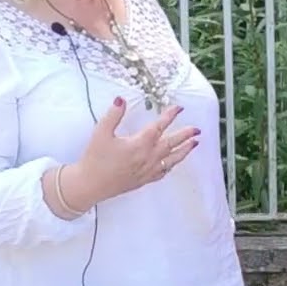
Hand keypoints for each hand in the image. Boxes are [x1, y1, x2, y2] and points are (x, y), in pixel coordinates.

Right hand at [68, 98, 198, 206]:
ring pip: (172, 159)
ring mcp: (148, 170)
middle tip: (197, 129)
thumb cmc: (95, 159)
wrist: (89, 185)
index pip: (159, 126)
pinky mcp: (144, 180)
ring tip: (194, 144)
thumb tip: (121, 100)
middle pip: (172, 143)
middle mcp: (148, 157)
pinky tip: (173, 163)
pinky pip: (163, 172)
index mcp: (140, 144)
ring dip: (185, 150)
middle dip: (185, 135)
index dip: (170, 115)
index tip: (179, 108)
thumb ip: (113, 115)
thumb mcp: (101, 133)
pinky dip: (171, 165)